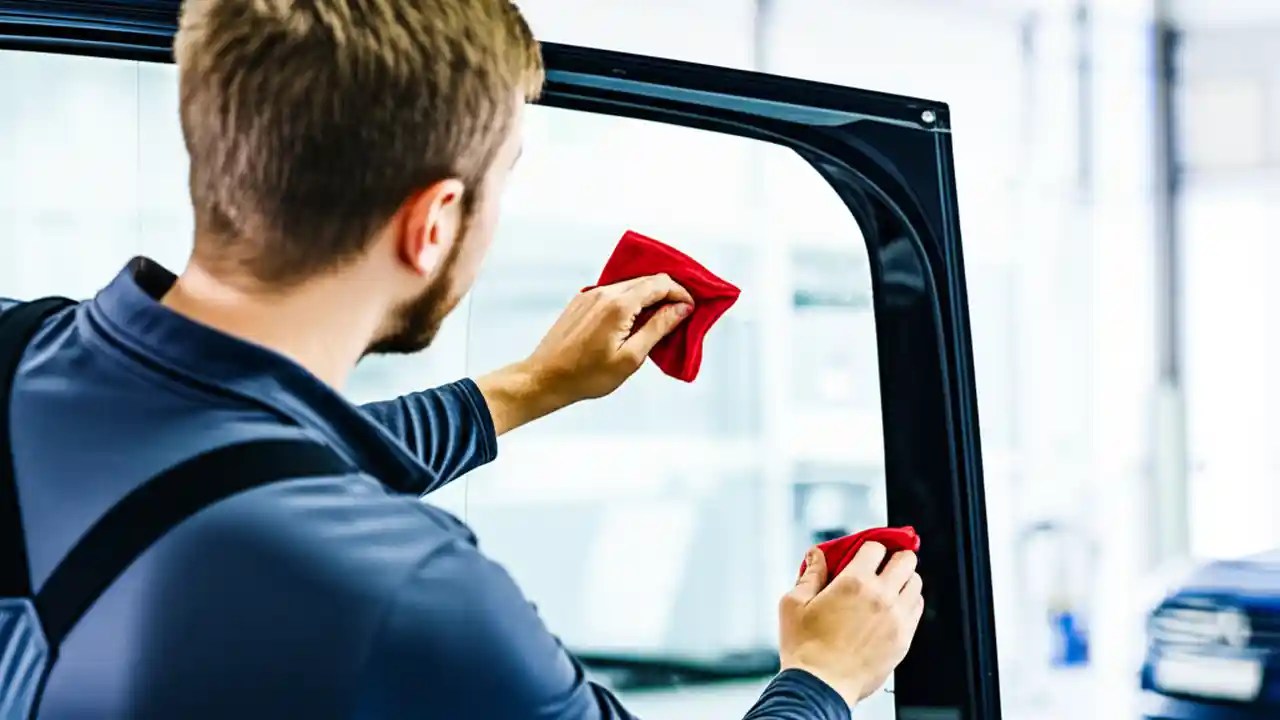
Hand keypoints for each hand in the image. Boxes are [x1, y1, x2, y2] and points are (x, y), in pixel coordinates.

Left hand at [474, 274, 692, 434]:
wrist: (544, 378)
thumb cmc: (587, 376)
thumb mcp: (630, 357)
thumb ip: (658, 328)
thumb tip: (681, 308)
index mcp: (617, 305)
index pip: (659, 283)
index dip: (681, 293)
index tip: (691, 310)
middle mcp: (603, 292)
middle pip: (646, 280)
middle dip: (668, 293)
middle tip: (681, 314)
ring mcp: (589, 295)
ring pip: (629, 285)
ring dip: (649, 297)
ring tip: (660, 320)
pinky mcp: (580, 302)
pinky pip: (613, 293)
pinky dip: (631, 301)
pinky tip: (635, 321)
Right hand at [777, 542, 923, 708]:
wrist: (821, 686)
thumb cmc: (805, 648)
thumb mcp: (794, 604)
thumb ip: (810, 575)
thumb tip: (816, 555)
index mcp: (854, 583)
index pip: (876, 547)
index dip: (868, 548)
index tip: (864, 553)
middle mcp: (881, 597)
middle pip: (906, 560)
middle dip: (894, 557)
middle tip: (883, 563)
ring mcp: (897, 618)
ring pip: (916, 583)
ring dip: (903, 579)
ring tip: (888, 586)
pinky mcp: (904, 639)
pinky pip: (917, 609)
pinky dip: (908, 602)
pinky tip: (893, 607)